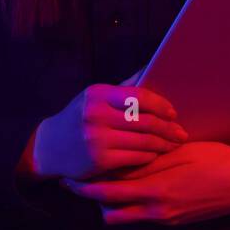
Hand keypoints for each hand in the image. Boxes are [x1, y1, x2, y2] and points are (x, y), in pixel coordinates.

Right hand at [30, 78, 187, 180]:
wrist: (49, 147)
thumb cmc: (78, 118)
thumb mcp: (93, 98)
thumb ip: (122, 88)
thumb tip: (151, 69)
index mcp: (98, 95)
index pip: (139, 96)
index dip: (161, 104)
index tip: (172, 112)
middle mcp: (96, 115)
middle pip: (145, 120)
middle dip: (168, 127)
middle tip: (181, 132)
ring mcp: (98, 139)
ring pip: (144, 140)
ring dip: (164, 143)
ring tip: (174, 143)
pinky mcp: (100, 160)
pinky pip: (136, 157)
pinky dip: (150, 155)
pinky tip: (156, 154)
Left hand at [60, 141, 229, 225]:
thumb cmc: (216, 160)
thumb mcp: (180, 153)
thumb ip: (148, 160)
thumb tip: (118, 160)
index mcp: (157, 191)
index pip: (109, 193)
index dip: (86, 185)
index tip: (71, 174)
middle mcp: (158, 211)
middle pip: (110, 212)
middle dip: (92, 198)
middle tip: (80, 180)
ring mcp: (167, 219)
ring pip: (124, 218)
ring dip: (111, 204)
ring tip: (106, 182)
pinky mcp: (175, 221)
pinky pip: (142, 216)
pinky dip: (131, 205)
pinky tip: (134, 186)